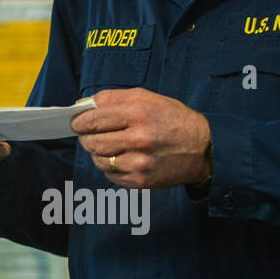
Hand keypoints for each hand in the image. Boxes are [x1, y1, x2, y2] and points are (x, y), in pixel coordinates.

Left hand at [70, 88, 210, 188]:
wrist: (203, 148)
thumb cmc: (172, 119)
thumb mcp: (146, 97)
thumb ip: (112, 98)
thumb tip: (82, 105)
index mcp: (138, 114)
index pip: (93, 120)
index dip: (79, 121)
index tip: (76, 122)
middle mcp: (139, 139)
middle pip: (92, 142)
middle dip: (85, 138)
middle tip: (88, 135)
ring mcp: (140, 162)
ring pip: (99, 160)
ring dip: (97, 153)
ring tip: (107, 146)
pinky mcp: (142, 181)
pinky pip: (110, 176)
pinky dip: (109, 167)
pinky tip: (120, 158)